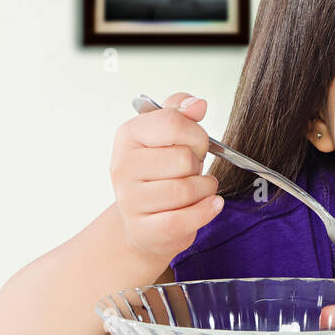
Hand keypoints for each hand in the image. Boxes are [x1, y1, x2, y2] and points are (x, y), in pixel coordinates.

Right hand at [109, 91, 221, 262]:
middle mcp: (122, 166)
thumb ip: (182, 112)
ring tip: (198, 188)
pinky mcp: (143, 230)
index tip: (195, 144)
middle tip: (189, 171)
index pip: (174, 123)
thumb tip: (198, 104)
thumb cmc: (162, 173)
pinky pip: (183, 219)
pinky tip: (212, 204)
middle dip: (198, 165)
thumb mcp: (168, 136)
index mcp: (128, 135)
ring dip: (205, 189)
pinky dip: (206, 211)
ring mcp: (129, 200)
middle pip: (184, 159)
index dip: (196, 135)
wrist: (145, 222)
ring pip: (187, 189)